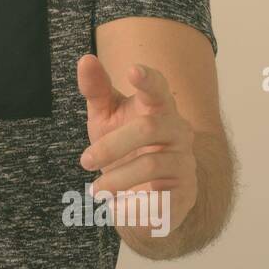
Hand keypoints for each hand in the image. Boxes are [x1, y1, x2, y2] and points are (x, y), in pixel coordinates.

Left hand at [75, 55, 196, 233]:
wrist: (141, 196)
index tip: (133, 69)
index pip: (159, 88)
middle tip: (84, 161)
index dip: (147, 80)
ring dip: (116, 179)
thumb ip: (96, 90)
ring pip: (151, 165)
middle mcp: (178, 131)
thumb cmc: (122, 146)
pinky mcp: (185, 194)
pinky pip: (158, 198)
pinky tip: (116, 208)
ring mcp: (185, 162)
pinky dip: (131, 204)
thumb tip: (85, 60)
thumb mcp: (105, 118)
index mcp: (159, 108)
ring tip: (95, 190)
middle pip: (149, 128)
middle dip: (111, 145)